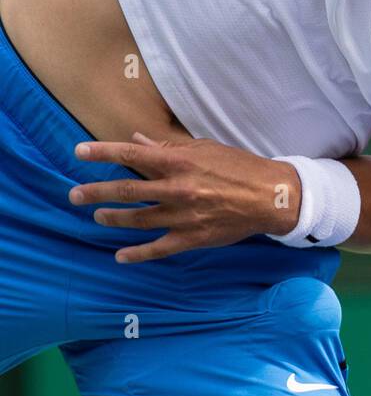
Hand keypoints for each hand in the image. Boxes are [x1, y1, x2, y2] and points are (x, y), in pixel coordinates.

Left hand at [68, 131, 301, 263]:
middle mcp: (178, 188)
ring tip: (97, 217)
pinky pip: (158, 248)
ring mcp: (184, 216)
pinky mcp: (193, 238)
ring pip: (138, 219)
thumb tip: (137, 140)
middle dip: (96, 192)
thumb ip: (168, 148)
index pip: (132, 155)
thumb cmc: (239, 168)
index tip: (78, 153)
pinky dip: (137, 254)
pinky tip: (120, 256)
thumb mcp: (204, 149)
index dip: (102, 153)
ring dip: (113, 218)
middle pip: (127, 190)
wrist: (271, 197)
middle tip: (74, 195)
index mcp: (180, 162)